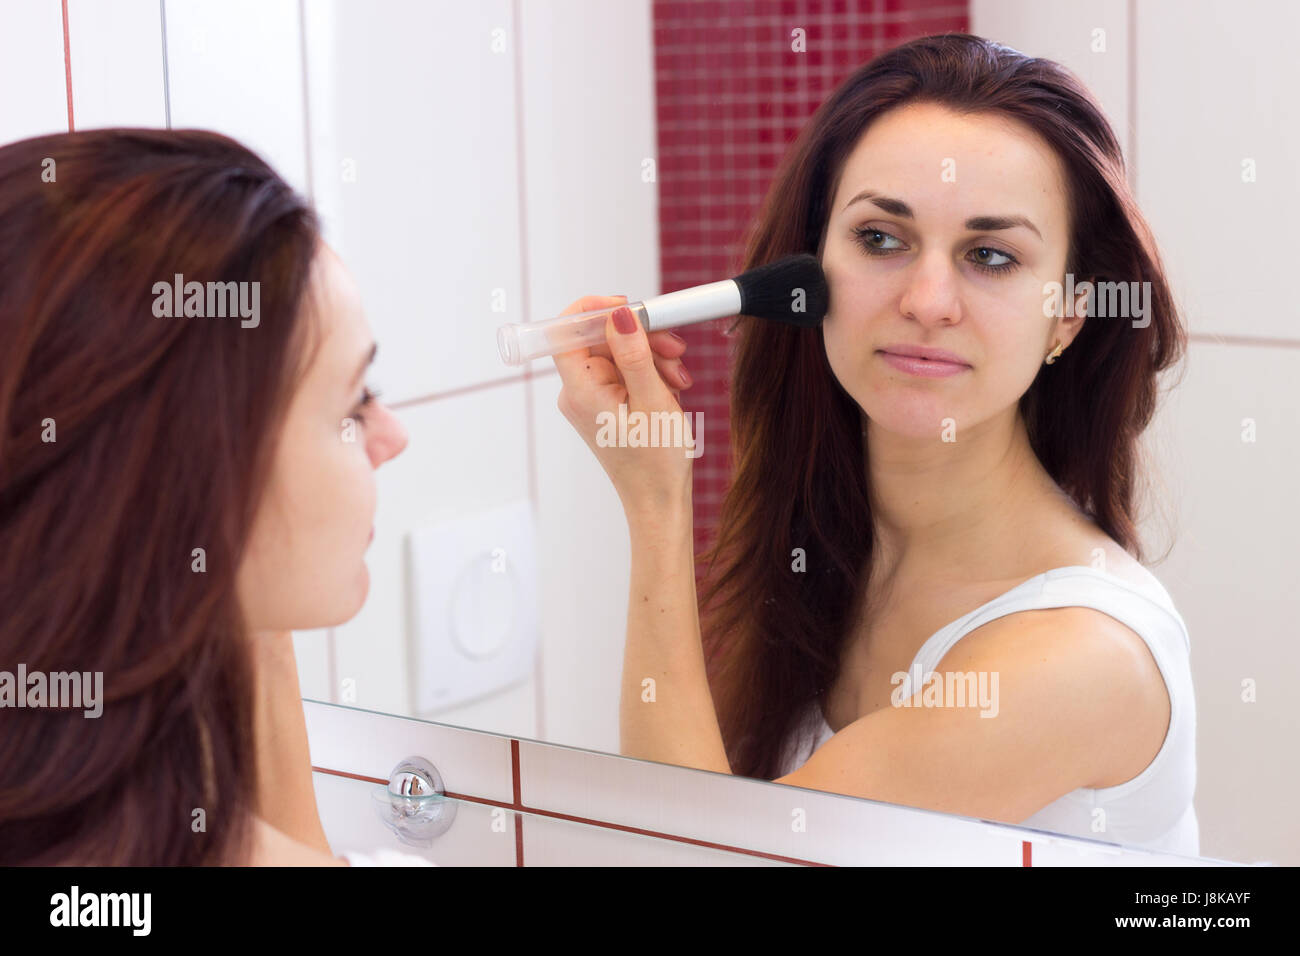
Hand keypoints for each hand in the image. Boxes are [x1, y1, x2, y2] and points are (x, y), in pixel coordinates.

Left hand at [552, 295, 696, 517]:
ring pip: (618, 355)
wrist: (659, 502)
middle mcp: (577, 393)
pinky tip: (670, 391)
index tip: (630, 308)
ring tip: (680, 382)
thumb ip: (634, 353)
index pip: (565, 331)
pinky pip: (623, 373)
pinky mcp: (604, 405)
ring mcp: (590, 399)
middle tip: (676, 352)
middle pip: (602, 340)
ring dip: (652, 359)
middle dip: (641, 339)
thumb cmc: (656, 463)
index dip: (594, 311)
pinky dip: (649, 374)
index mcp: (580, 391)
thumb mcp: (653, 400)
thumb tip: (618, 315)